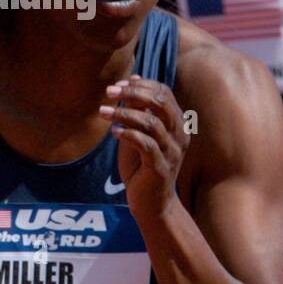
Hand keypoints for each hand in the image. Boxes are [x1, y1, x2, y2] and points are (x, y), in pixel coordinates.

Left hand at [98, 75, 189, 216]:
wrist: (152, 204)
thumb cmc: (143, 167)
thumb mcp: (139, 132)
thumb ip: (139, 109)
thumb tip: (135, 78)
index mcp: (177, 123)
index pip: (163, 93)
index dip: (140, 85)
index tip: (117, 85)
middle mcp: (179, 135)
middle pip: (161, 103)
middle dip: (133, 93)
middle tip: (109, 92)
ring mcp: (172, 152)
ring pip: (151, 122)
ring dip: (124, 113)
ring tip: (103, 112)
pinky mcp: (161, 168)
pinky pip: (146, 145)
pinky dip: (128, 134)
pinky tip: (113, 132)